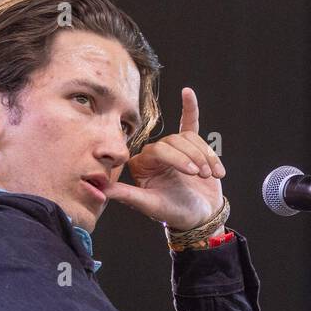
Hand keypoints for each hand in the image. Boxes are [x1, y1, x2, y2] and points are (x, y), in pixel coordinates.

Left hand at [103, 87, 225, 229]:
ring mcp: (174, 149)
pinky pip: (189, 123)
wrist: (200, 217)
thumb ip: (126, 195)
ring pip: (189, 138)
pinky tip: (188, 93)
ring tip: (211, 174)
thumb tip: (100, 188)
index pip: (158, 150)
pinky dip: (190, 109)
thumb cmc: (175, 214)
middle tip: (202, 175)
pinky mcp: (191, 147)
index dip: (177, 158)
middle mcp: (155, 154)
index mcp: (141, 166)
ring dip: (204, 155)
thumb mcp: (151, 205)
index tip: (193, 173)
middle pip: (174, 142)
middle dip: (192, 157)